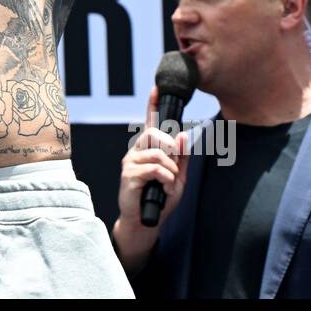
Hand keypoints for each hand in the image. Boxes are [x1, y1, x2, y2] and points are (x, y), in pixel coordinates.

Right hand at [117, 84, 189, 230]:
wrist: (146, 221)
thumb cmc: (160, 198)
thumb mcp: (178, 177)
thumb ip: (180, 158)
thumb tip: (182, 135)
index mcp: (148, 149)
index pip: (150, 123)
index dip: (152, 105)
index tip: (156, 89)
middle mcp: (136, 152)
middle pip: (154, 134)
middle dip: (170, 148)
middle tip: (174, 167)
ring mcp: (130, 162)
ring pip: (157, 152)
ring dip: (171, 169)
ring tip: (169, 183)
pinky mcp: (128, 175)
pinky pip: (154, 168)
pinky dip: (165, 178)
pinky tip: (163, 187)